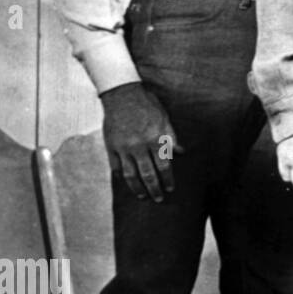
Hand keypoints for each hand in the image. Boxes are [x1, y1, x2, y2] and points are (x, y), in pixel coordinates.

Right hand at [101, 82, 182, 202]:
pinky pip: (116, 167)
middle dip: (155, 189)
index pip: (164, 166)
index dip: (168, 179)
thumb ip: (171, 137)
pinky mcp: (111, 147)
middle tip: (159, 199)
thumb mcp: (164, 118)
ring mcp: (123, 148)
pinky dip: (121, 177)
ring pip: (130, 175)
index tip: (171, 188)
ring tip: (143, 196)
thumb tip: (181, 153)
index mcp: (155, 139)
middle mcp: (139, 146)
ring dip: (137, 188)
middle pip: (148, 174)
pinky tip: (126, 184)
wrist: (122, 95)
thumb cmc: (147, 105)